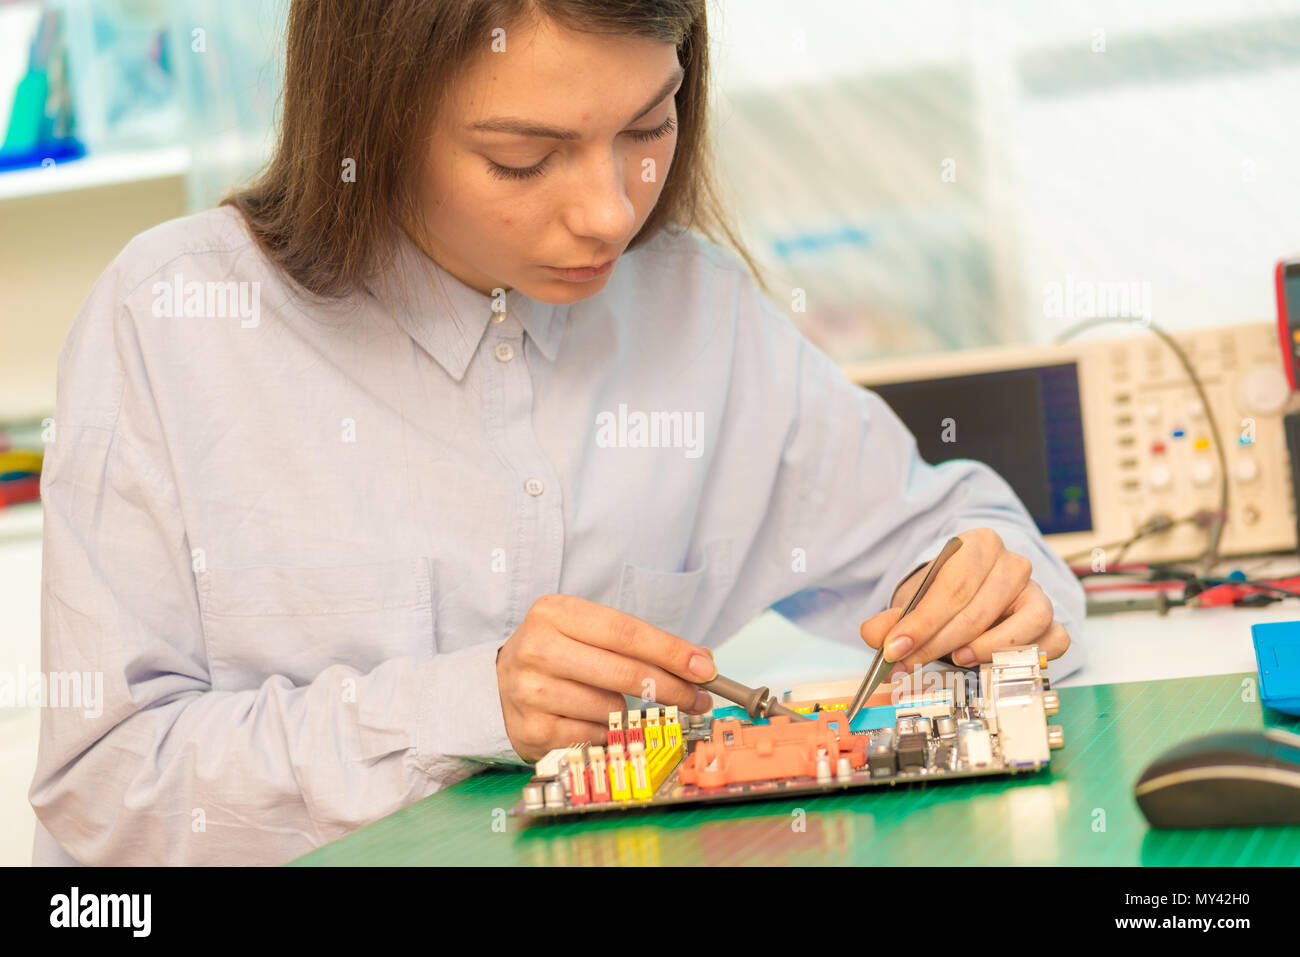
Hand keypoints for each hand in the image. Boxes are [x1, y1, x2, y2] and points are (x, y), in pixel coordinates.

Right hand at [496, 593, 717, 761]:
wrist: (498, 683)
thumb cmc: (558, 653)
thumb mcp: (586, 630)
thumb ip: (636, 643)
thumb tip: (699, 664)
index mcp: (554, 612)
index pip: (626, 632)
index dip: (671, 651)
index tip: (705, 668)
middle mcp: (537, 648)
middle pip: (624, 672)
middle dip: (671, 688)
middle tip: (698, 698)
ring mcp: (530, 691)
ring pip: (611, 708)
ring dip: (629, 712)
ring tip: (620, 704)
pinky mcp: (531, 728)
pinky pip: (594, 736)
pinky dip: (608, 732)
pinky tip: (600, 722)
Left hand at [857, 527, 1069, 675]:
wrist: (970, 598)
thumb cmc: (944, 597)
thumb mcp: (913, 601)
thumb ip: (891, 619)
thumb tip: (875, 635)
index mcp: (979, 545)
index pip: (953, 585)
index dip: (922, 621)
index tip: (895, 647)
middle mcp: (1013, 564)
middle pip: (981, 607)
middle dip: (940, 641)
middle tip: (911, 661)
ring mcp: (1038, 593)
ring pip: (1026, 620)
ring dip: (990, 647)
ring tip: (959, 659)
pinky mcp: (1053, 621)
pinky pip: (1053, 640)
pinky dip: (1029, 656)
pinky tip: (995, 665)